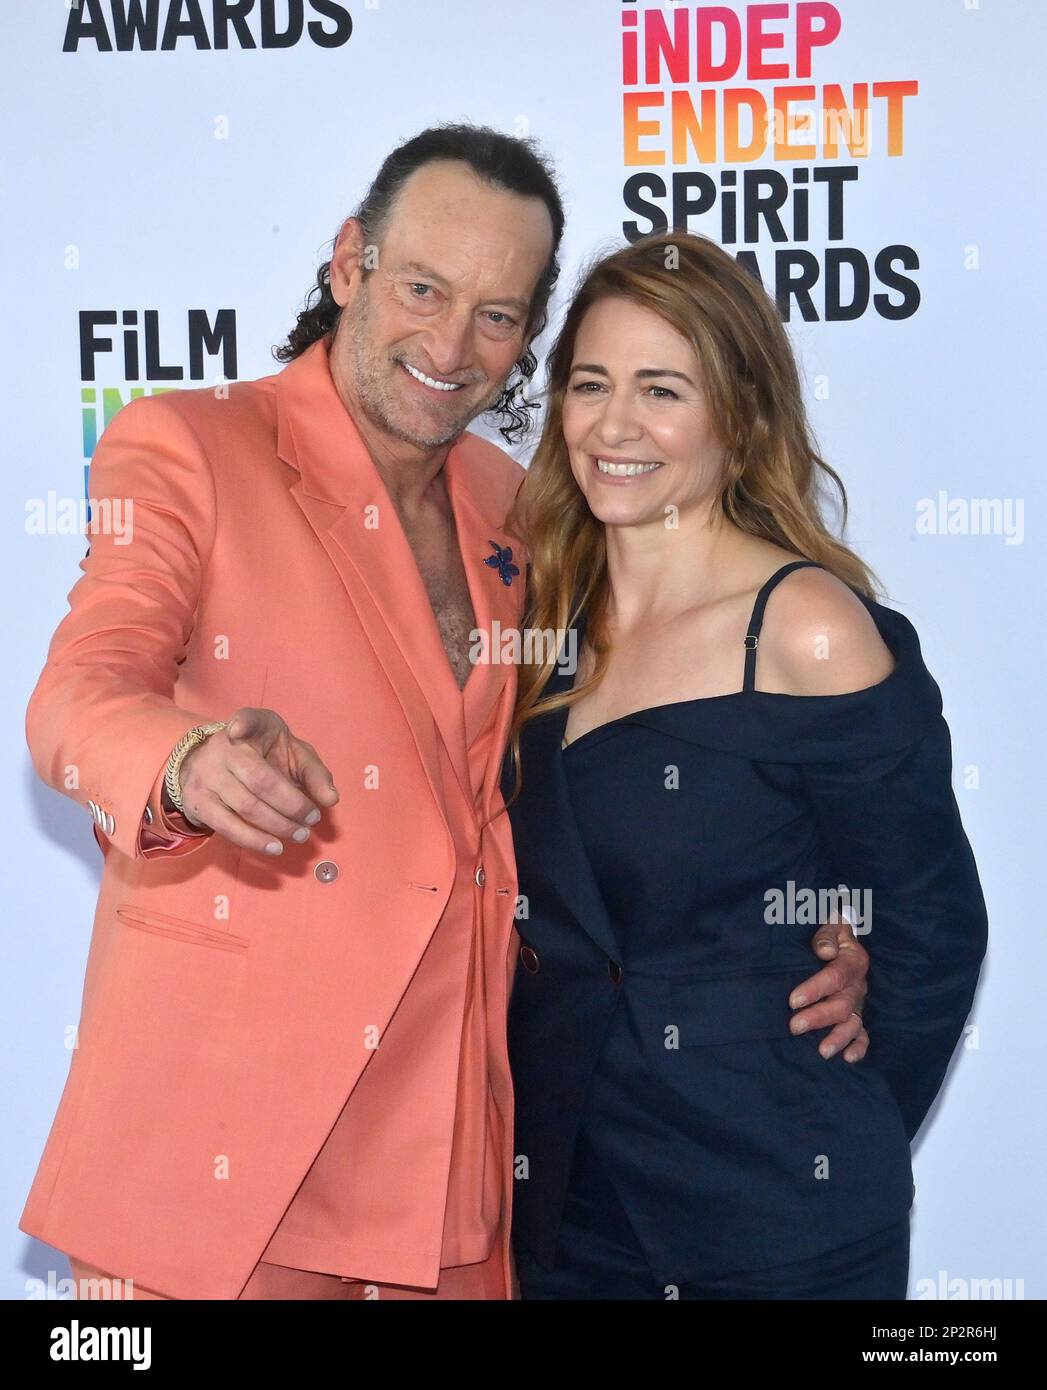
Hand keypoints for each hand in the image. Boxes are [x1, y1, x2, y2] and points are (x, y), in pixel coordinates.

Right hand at [175, 707, 338, 854]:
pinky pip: (227, 826)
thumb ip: (314, 772)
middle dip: (292, 804)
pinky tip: (274, 847)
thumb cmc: (265, 756)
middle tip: (311, 820)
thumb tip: (331, 799)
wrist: (217, 765)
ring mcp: (207, 776)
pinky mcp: (199, 802)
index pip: (245, 719)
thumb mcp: (292, 753)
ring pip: (246, 806)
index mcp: (250, 727)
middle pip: (260, 780)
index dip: (242, 722)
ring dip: (278, 826)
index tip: (239, 729)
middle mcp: (222, 749)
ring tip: (301, 835)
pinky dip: (254, 840)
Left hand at [787, 920, 869, 1062]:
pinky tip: (848, 1058)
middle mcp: (859, 985)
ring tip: (822, 1051)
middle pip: (842, 1005)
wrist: (842, 941)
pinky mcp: (856, 1015)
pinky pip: (863, 1034)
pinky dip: (859, 1047)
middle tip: (795, 1026)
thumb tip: (824, 951)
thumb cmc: (830, 935)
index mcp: (853, 961)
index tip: (793, 1000)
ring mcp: (858, 1003)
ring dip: (838, 1038)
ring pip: (852, 1023)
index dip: (814, 989)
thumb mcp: (830, 927)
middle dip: (819, 1017)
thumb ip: (826, 935)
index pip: (835, 977)